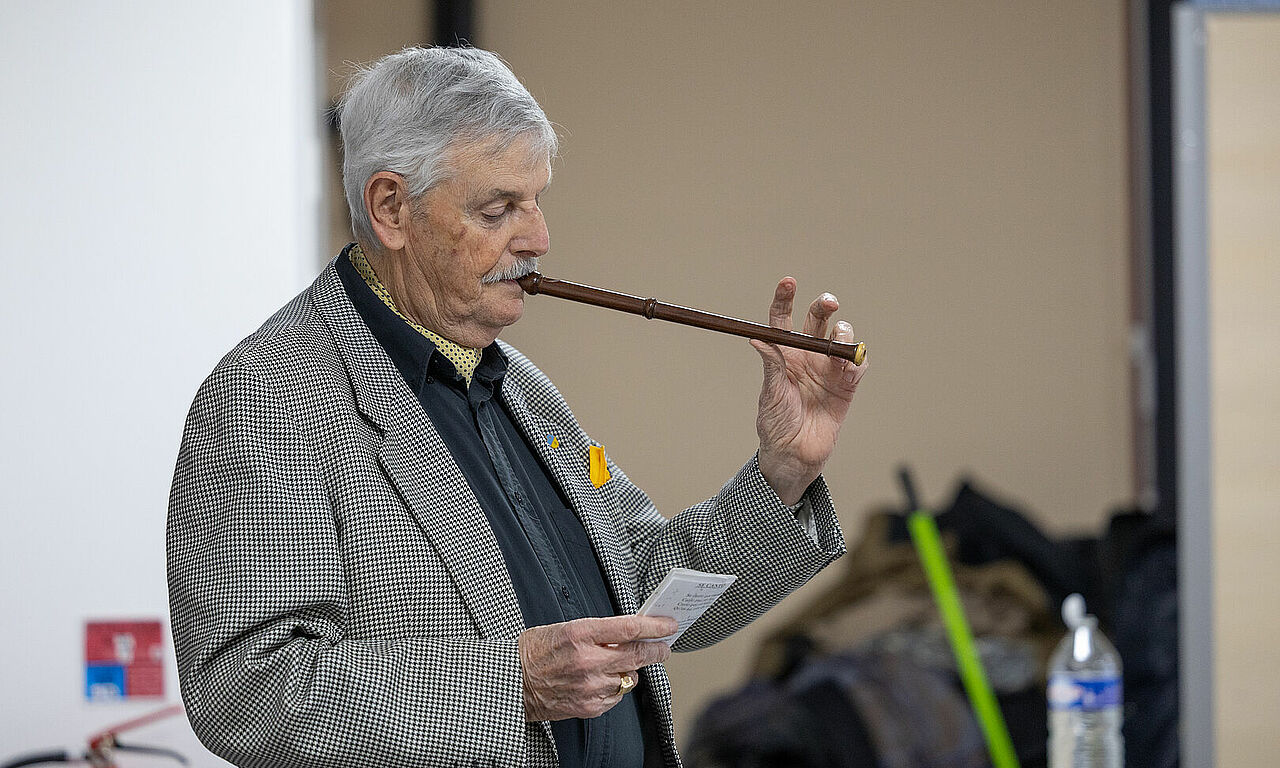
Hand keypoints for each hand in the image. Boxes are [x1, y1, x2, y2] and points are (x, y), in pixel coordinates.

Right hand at [518, 615, 677, 720]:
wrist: (512, 683)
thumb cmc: (534, 651)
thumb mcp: (564, 628)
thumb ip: (597, 631)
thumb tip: (628, 632)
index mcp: (580, 634)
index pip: (629, 627)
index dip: (654, 626)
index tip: (668, 625)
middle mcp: (588, 660)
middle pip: (637, 655)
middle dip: (656, 650)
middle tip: (664, 647)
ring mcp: (590, 686)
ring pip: (630, 677)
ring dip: (630, 670)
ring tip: (618, 664)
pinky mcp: (589, 706)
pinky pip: (617, 696)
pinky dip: (616, 688)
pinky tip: (603, 681)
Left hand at [751, 277, 868, 504]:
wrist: (795, 455)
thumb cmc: (776, 425)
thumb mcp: (771, 394)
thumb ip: (772, 366)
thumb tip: (758, 338)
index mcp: (783, 354)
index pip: (783, 319)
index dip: (785, 298)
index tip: (788, 282)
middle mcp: (806, 356)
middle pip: (817, 320)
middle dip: (824, 306)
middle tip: (828, 302)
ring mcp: (827, 369)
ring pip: (840, 336)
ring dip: (843, 332)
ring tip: (839, 340)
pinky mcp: (846, 385)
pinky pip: (857, 364)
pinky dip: (856, 361)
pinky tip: (849, 368)